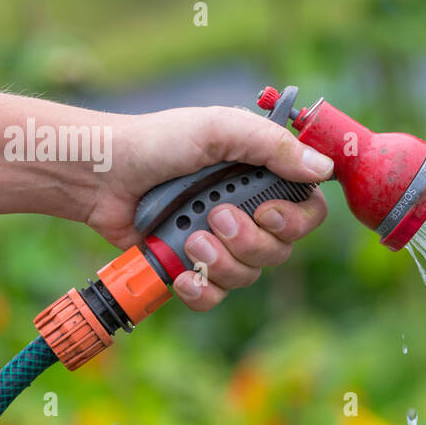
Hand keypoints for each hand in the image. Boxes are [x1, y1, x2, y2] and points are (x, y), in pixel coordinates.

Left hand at [92, 106, 332, 310]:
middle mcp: (246, 212)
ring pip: (249, 275)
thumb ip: (272, 146)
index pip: (309, 211)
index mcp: (260, 178)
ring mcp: (220, 242)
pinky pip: (216, 295)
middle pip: (280, 250)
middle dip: (249, 241)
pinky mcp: (192, 267)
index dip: (296, 221)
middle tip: (215, 216)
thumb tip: (323, 169)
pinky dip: (201, 289)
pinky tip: (182, 273)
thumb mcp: (219, 129)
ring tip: (191, 239)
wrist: (101, 174)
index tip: (267, 214)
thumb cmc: (158, 142)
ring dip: (221, 261)